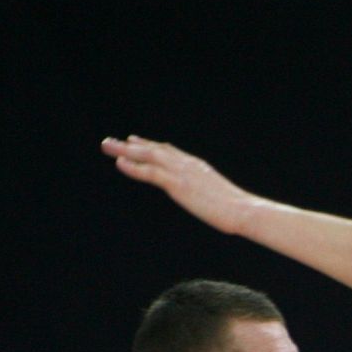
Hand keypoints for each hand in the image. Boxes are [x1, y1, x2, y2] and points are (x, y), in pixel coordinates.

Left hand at [101, 136, 258, 235]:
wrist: (244, 210)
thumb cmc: (239, 210)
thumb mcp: (221, 198)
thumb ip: (210, 195)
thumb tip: (214, 204)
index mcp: (198, 167)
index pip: (170, 152)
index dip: (150, 145)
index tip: (135, 141)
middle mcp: (188, 165)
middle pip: (155, 150)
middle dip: (132, 145)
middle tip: (111, 141)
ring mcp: (182, 173)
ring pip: (148, 156)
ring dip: (125, 151)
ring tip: (107, 146)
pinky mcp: (178, 184)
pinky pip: (151, 173)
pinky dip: (135, 167)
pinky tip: (120, 163)